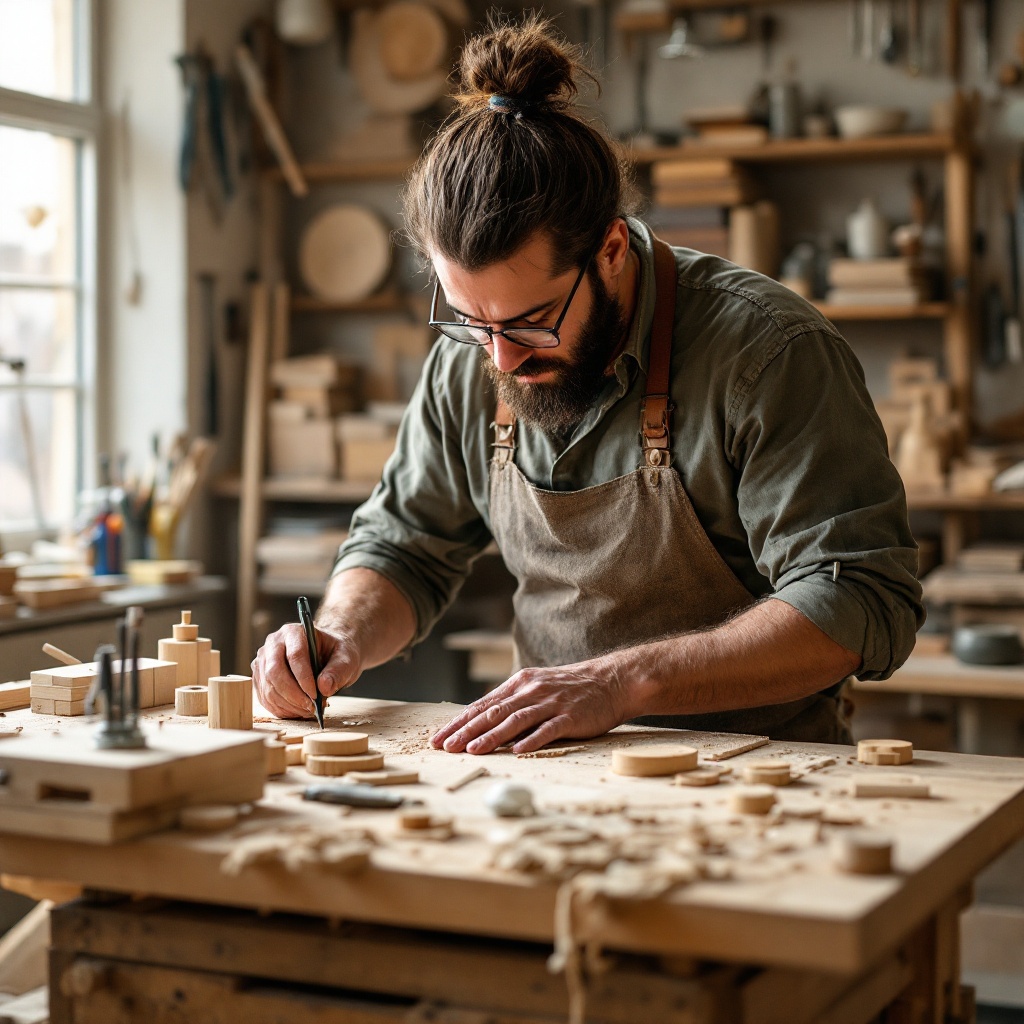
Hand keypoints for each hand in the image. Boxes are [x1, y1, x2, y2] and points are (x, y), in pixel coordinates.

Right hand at [251, 624, 361, 718]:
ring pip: (268, 687)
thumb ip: (338, 670)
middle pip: (275, 672)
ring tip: (309, 710)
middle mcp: (273, 644)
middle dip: (293, 695)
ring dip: (288, 705)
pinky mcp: (260, 678)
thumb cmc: (336, 653)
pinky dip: (281, 709)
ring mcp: (263, 661)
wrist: (328, 654)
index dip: (304, 678)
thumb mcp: (347, 658)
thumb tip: (324, 687)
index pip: (294, 655)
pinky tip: (298, 711)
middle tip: (311, 708)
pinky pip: (265, 698)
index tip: (316, 695)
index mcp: (294, 632)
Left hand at [430, 659, 635, 754]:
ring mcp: (551, 703)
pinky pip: (548, 729)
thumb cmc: (572, 688)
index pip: (482, 704)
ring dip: (492, 736)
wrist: (612, 680)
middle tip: (445, 746)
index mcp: (520, 684)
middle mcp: (531, 691)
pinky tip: (518, 751)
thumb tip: (483, 722)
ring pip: (515, 720)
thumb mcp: (538, 688)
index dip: (459, 721)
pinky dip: (532, 740)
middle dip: (466, 730)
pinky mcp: (570, 716)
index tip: (438, 737)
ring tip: (472, 749)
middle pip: (493, 712)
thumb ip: (513, 702)